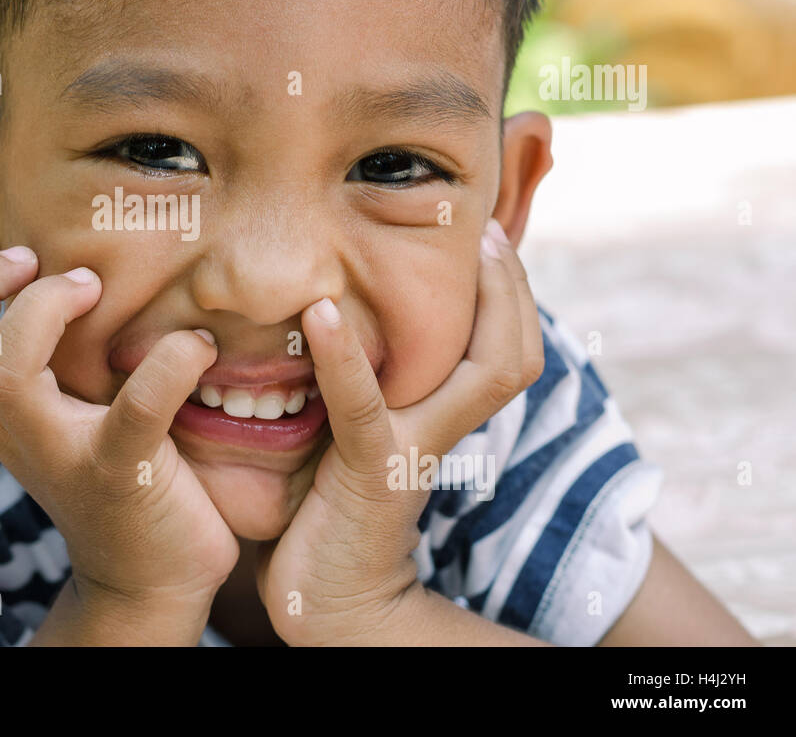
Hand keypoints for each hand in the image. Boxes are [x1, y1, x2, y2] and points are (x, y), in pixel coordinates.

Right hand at [0, 228, 239, 641]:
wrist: (151, 577)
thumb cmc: (113, 467)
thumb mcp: (66, 410)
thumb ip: (47, 355)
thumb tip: (51, 263)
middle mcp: (14, 430)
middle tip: (31, 258)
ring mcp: (63, 452)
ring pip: (4, 375)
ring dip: (42, 310)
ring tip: (90, 285)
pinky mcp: (123, 473)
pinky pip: (137, 411)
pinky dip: (169, 364)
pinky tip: (196, 344)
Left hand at [255, 220, 543, 644]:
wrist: (328, 602)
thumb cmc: (327, 510)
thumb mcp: (351, 431)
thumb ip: (357, 382)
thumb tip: (331, 314)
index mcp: (440, 420)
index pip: (504, 351)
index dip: (509, 297)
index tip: (488, 240)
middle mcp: (442, 431)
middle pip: (515, 354)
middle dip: (514, 289)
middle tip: (490, 235)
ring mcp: (414, 450)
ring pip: (488, 372)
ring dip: (484, 304)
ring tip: (465, 248)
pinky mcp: (371, 470)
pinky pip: (365, 406)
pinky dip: (343, 358)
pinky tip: (321, 314)